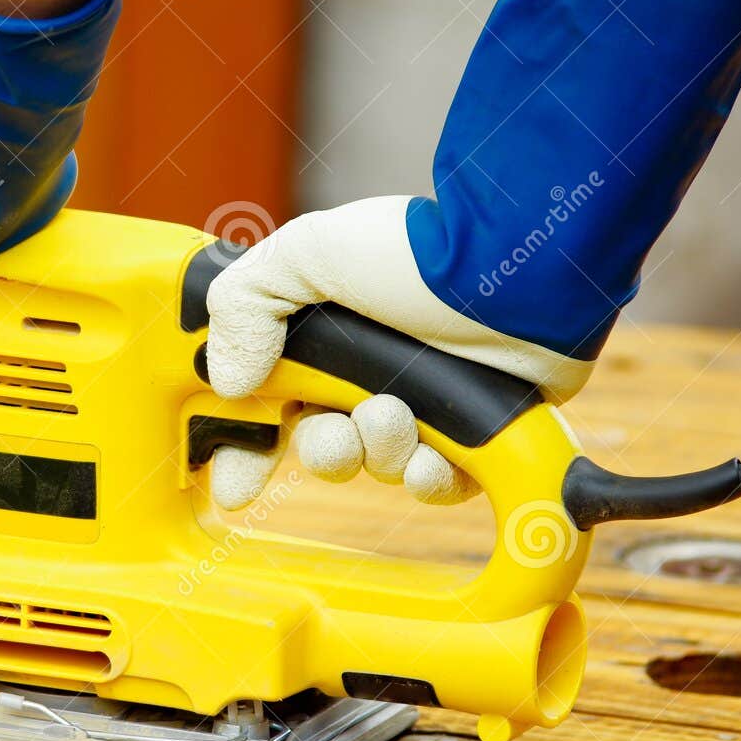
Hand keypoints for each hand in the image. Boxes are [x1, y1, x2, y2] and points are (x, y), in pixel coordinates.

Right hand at [203, 198, 591, 509]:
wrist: (513, 270)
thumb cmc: (414, 253)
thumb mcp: (307, 253)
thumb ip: (245, 303)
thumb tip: (227, 380)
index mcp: (327, 339)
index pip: (271, 408)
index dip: (248, 451)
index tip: (234, 487)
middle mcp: (373, 373)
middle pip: (325, 447)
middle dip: (325, 451)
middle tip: (338, 436)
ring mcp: (426, 405)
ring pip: (378, 466)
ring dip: (378, 453)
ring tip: (395, 417)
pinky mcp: (476, 433)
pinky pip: (436, 485)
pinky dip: (427, 481)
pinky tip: (432, 458)